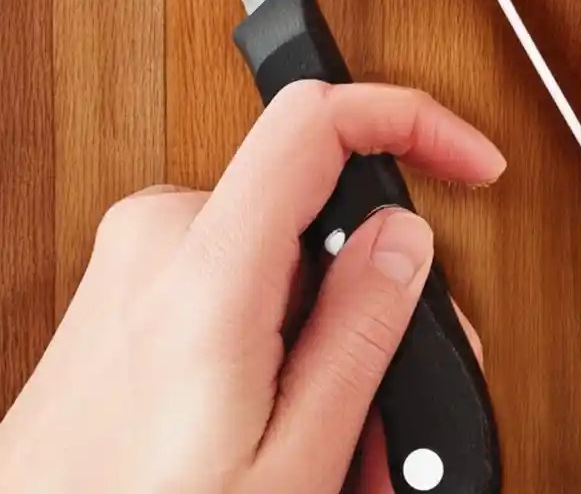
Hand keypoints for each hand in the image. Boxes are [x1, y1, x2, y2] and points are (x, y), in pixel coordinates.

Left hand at [0, 81, 503, 492]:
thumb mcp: (290, 462)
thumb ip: (357, 333)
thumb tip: (401, 239)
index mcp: (204, 270)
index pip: (315, 122)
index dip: (409, 121)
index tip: (465, 158)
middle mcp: (155, 240)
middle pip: (311, 214)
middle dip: (372, 292)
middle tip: (394, 392)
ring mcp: (126, 265)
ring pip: (274, 259)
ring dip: (320, 335)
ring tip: (327, 440)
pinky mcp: (116, 293)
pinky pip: (225, 282)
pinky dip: (270, 339)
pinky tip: (271, 420)